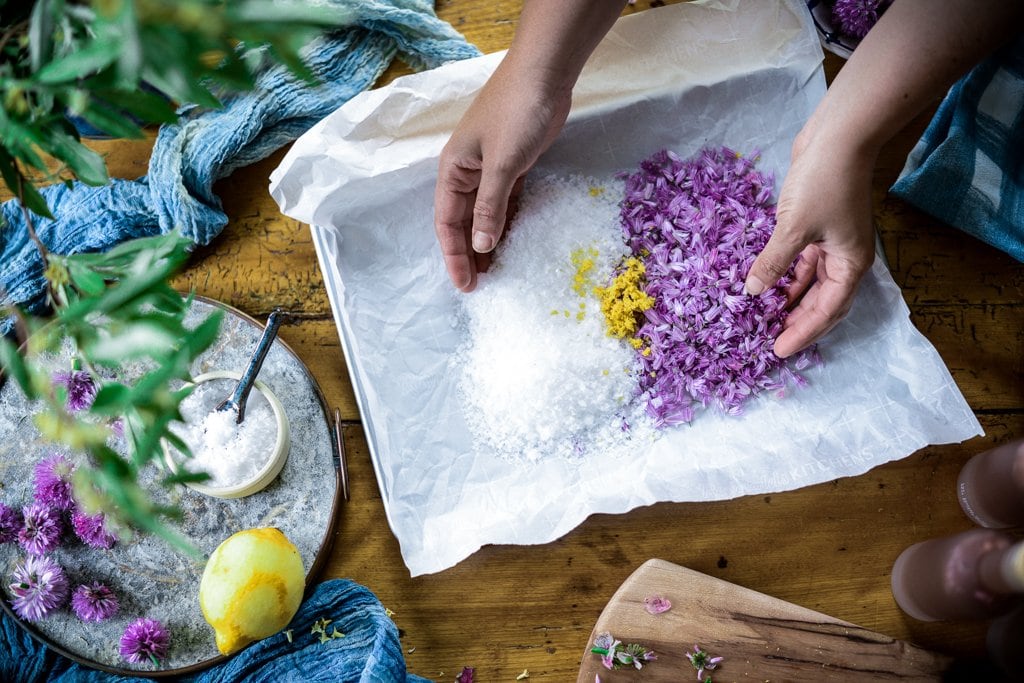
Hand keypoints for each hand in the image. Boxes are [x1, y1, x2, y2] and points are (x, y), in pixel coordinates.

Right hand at [434, 59, 570, 291]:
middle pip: (463, 222)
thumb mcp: (501, 164)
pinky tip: (511, 241)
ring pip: (484, 214)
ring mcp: (490, 167)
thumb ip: (490, 207)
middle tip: (481, 287)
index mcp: (453, 170)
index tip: (465, 286)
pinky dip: (506, 221)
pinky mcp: (513, 163)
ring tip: (495, 271)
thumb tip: (480, 246)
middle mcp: (467, 172)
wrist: (545, 73)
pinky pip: (504, 201)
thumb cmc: (517, 113)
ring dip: (488, 241)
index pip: (447, 223)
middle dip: (469, 254)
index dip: (454, 256)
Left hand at [744, 124, 876, 357]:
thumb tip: (751, 292)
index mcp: (850, 265)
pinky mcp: (815, 228)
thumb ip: (772, 263)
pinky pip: (800, 263)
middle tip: (767, 341)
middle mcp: (844, 259)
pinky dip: (784, 276)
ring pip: (809, 284)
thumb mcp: (793, 228)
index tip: (778, 351)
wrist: (838, 136)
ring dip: (788, 301)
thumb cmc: (823, 182)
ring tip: (763, 319)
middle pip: (820, 303)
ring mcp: (831, 243)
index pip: (827, 312)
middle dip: (796, 323)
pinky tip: (764, 286)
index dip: (802, 333)